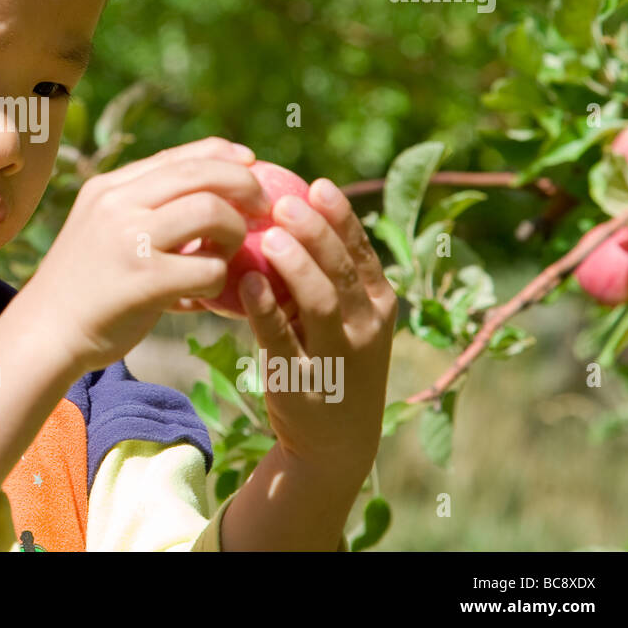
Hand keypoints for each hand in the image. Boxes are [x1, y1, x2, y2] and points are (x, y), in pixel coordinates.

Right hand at [18, 136, 271, 374]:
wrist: (45, 333)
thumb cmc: (83, 286)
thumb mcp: (103, 230)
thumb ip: (147, 211)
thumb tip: (212, 196)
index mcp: (110, 187)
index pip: (179, 156)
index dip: (224, 154)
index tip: (250, 163)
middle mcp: (118, 203)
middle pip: (203, 173)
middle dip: (245, 186)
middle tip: (264, 208)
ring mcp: (130, 239)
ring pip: (212, 212)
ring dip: (235, 233)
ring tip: (227, 253)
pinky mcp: (144, 279)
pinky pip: (208, 268)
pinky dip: (219, 279)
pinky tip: (206, 291)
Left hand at [235, 178, 396, 471]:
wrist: (334, 442)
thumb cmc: (332, 361)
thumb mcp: (345, 319)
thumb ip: (327, 275)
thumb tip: (289, 209)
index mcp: (379, 304)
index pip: (362, 253)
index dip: (341, 217)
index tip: (317, 186)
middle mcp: (365, 328)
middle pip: (342, 270)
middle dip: (316, 232)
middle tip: (285, 202)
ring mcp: (336, 357)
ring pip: (320, 302)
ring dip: (295, 265)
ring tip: (269, 236)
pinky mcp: (301, 382)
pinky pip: (280, 338)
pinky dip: (265, 309)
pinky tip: (248, 283)